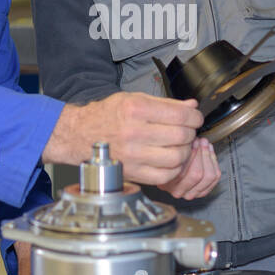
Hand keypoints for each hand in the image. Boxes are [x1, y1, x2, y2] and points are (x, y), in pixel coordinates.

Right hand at [44, 91, 204, 185]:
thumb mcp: (134, 99)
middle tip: (188, 131)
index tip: (195, 118)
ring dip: (185, 152)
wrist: (79, 134)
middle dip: (191, 133)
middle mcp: (134, 132)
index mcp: (136, 108)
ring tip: (180, 146)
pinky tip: (171, 160)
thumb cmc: (106, 115)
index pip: (180, 114)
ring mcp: (133, 154)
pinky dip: (175, 169)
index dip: (194, 117)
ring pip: (177, 157)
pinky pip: (165, 175)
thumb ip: (165, 103)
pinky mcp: (132, 172)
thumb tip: (191, 106)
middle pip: (181, 136)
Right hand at [158, 138, 220, 199]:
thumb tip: (190, 138)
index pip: (183, 172)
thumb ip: (175, 150)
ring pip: (209, 176)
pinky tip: (210, 151)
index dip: (191, 153)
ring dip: (209, 157)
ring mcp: (191, 194)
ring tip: (206, 144)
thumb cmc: (165, 162)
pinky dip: (215, 162)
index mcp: (167, 184)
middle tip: (201, 141)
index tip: (192, 140)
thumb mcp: (165, 155)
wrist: (164, 174)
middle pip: (198, 174)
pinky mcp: (202, 192)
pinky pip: (215, 177)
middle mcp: (179, 192)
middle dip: (202, 154)